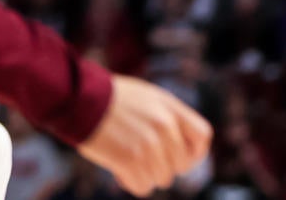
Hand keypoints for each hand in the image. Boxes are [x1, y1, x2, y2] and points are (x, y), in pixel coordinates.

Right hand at [79, 75, 212, 196]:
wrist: (82, 99)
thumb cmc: (112, 99)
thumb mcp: (150, 98)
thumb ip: (169, 118)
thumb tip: (180, 144)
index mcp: (172, 109)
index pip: (202, 136)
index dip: (195, 153)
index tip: (181, 159)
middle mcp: (165, 126)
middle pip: (181, 164)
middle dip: (164, 167)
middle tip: (145, 161)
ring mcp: (148, 144)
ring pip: (162, 179)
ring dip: (146, 175)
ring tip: (129, 162)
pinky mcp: (129, 159)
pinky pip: (142, 187)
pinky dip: (132, 183)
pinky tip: (120, 171)